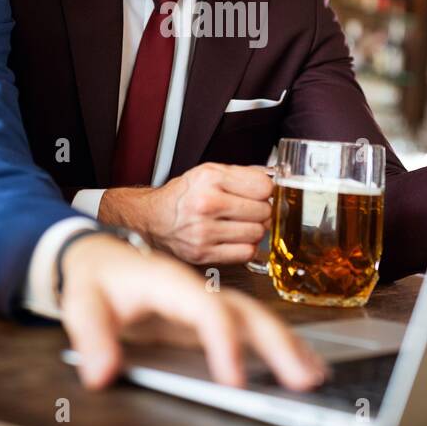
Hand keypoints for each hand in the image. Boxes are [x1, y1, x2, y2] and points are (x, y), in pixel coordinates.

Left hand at [59, 233, 326, 390]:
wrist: (99, 255)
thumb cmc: (95, 277)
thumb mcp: (82, 304)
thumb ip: (91, 337)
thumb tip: (100, 373)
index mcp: (169, 282)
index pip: (206, 309)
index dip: (224, 341)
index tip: (234, 380)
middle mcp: (198, 289)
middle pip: (246, 312)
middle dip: (275, 344)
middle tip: (300, 378)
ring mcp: (208, 301)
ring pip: (256, 318)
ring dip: (286, 345)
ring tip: (312, 375)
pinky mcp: (212, 316)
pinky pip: (251, 327)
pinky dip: (278, 344)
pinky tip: (300, 363)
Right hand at [99, 162, 272, 264]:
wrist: (153, 218)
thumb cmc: (183, 196)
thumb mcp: (209, 172)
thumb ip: (242, 175)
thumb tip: (273, 182)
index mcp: (210, 178)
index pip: (263, 186)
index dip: (266, 191)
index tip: (260, 193)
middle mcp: (206, 203)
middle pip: (263, 211)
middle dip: (261, 211)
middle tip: (250, 210)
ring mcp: (204, 231)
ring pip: (257, 233)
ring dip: (255, 230)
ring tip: (242, 224)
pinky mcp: (203, 253)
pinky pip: (245, 253)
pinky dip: (247, 247)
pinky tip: (236, 239)